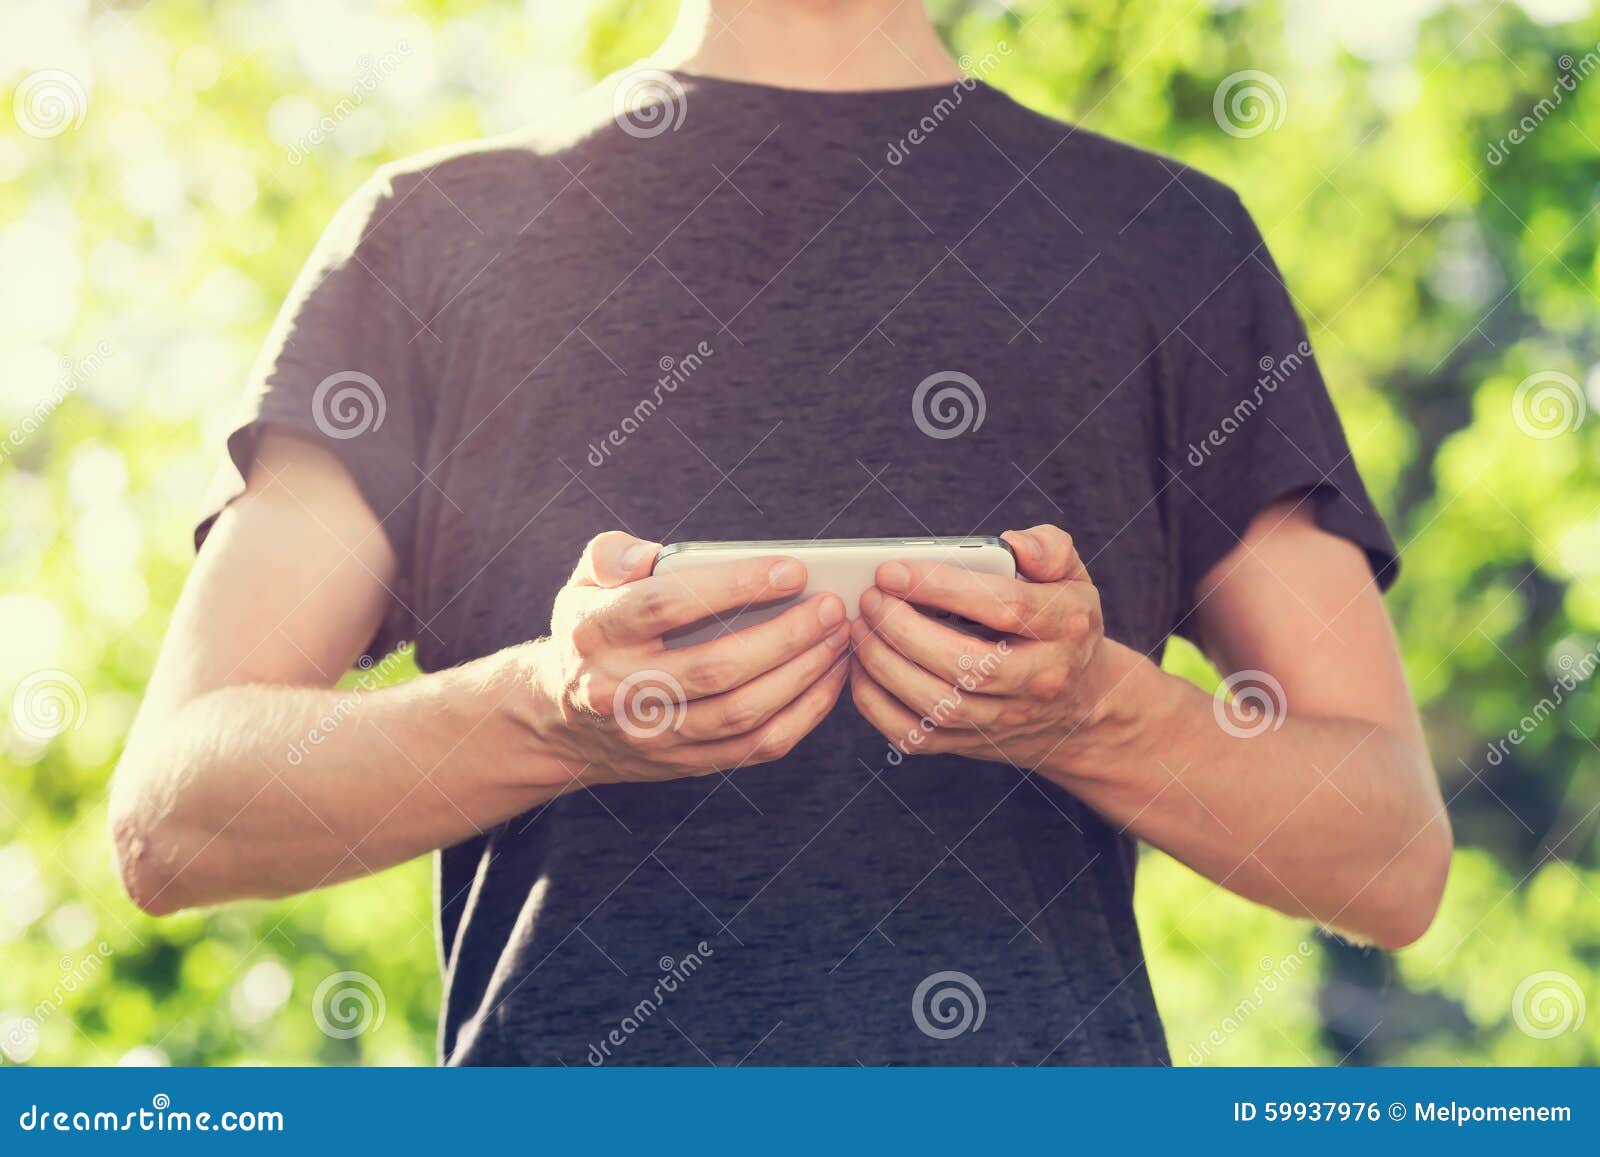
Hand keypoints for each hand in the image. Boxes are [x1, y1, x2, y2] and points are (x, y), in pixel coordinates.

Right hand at [529, 531, 849, 783]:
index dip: (734, 586)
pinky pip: (756, 746)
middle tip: (832, 607)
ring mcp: (655, 736)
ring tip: (841, 638)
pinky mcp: (685, 763)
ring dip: (803, 675)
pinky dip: (804, 713)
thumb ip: (612, 555)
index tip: (792, 569)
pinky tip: (830, 678)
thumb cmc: (592, 632)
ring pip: (743, 713)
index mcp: (597, 634)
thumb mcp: (582, 583)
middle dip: (786, 636)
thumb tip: (654, 555)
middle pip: (716, 667)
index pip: (666, 606)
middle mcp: (622, 690)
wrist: (563, 721)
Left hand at [848, 525, 1115, 767]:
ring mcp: (1004, 719)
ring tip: (859, 627)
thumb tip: (1013, 543)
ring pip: (938, 703)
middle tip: (870, 598)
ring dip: (885, 665)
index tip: (891, 570)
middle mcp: (1039, 679)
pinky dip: (877, 705)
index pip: (1004, 607)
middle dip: (903, 629)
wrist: (1079, 707)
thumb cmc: (1061, 626)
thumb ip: (1048, 547)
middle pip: (966, 663)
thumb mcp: (1073, 577)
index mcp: (1064, 628)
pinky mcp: (971, 745)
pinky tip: (862, 668)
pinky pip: (916, 734)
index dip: (942, 587)